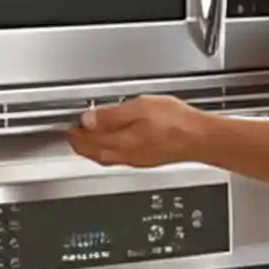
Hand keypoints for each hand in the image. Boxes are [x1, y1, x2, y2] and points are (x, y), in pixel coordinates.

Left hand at [65, 95, 202, 168]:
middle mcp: (126, 155)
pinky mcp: (147, 159)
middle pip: (94, 153)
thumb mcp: (140, 108)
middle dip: (80, 144)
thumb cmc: (176, 123)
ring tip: (88, 140)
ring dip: (93, 149)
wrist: (200, 139)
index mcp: (120, 143)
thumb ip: (111, 115)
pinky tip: (114, 144)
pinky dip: (108, 152)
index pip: (88, 141)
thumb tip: (87, 120)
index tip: (68, 125)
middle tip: (72, 135)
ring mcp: (136, 160)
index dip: (75, 132)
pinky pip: (119, 158)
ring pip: (105, 157)